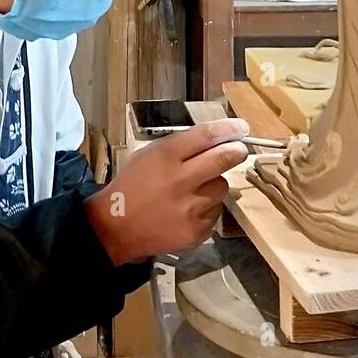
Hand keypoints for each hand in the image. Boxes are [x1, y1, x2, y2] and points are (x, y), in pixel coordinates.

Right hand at [84, 118, 249, 264]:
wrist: (116, 229)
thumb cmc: (133, 186)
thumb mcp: (148, 156)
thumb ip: (180, 147)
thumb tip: (217, 138)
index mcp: (165, 157)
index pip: (205, 136)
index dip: (228, 129)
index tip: (241, 127)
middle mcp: (181, 181)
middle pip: (224, 159)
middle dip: (236, 152)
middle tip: (239, 150)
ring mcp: (191, 208)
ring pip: (221, 187)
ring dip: (214, 185)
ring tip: (194, 191)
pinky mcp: (197, 230)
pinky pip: (215, 212)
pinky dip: (207, 209)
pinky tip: (188, 211)